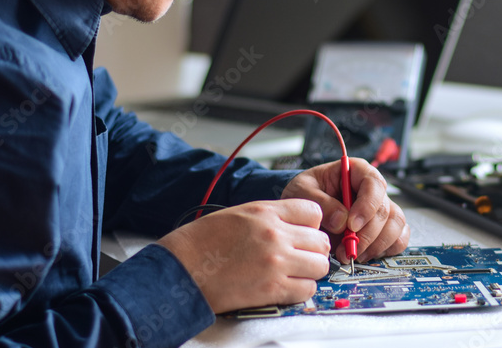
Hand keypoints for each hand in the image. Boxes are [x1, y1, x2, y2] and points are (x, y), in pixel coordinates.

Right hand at [157, 199, 329, 313]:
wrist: (180, 268)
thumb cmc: (204, 241)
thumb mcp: (241, 214)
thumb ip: (273, 216)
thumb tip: (299, 225)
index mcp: (266, 212)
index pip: (314, 212)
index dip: (312, 225)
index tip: (304, 233)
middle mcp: (275, 235)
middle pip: (321, 241)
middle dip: (313, 250)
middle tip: (300, 257)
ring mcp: (276, 262)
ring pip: (320, 266)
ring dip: (310, 271)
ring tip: (293, 272)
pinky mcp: (272, 288)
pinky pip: (306, 289)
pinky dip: (300, 290)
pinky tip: (285, 286)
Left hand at [281, 157, 409, 262]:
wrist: (302, 210)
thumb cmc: (305, 193)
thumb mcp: (302, 191)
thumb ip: (321, 203)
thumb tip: (341, 221)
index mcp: (356, 171)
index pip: (373, 183)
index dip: (367, 206)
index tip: (352, 225)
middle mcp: (372, 190)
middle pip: (385, 209)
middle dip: (368, 233)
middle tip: (349, 248)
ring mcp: (380, 209)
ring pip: (395, 224)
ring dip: (377, 244)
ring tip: (354, 254)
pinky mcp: (383, 228)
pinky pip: (399, 237)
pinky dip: (387, 249)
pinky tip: (368, 254)